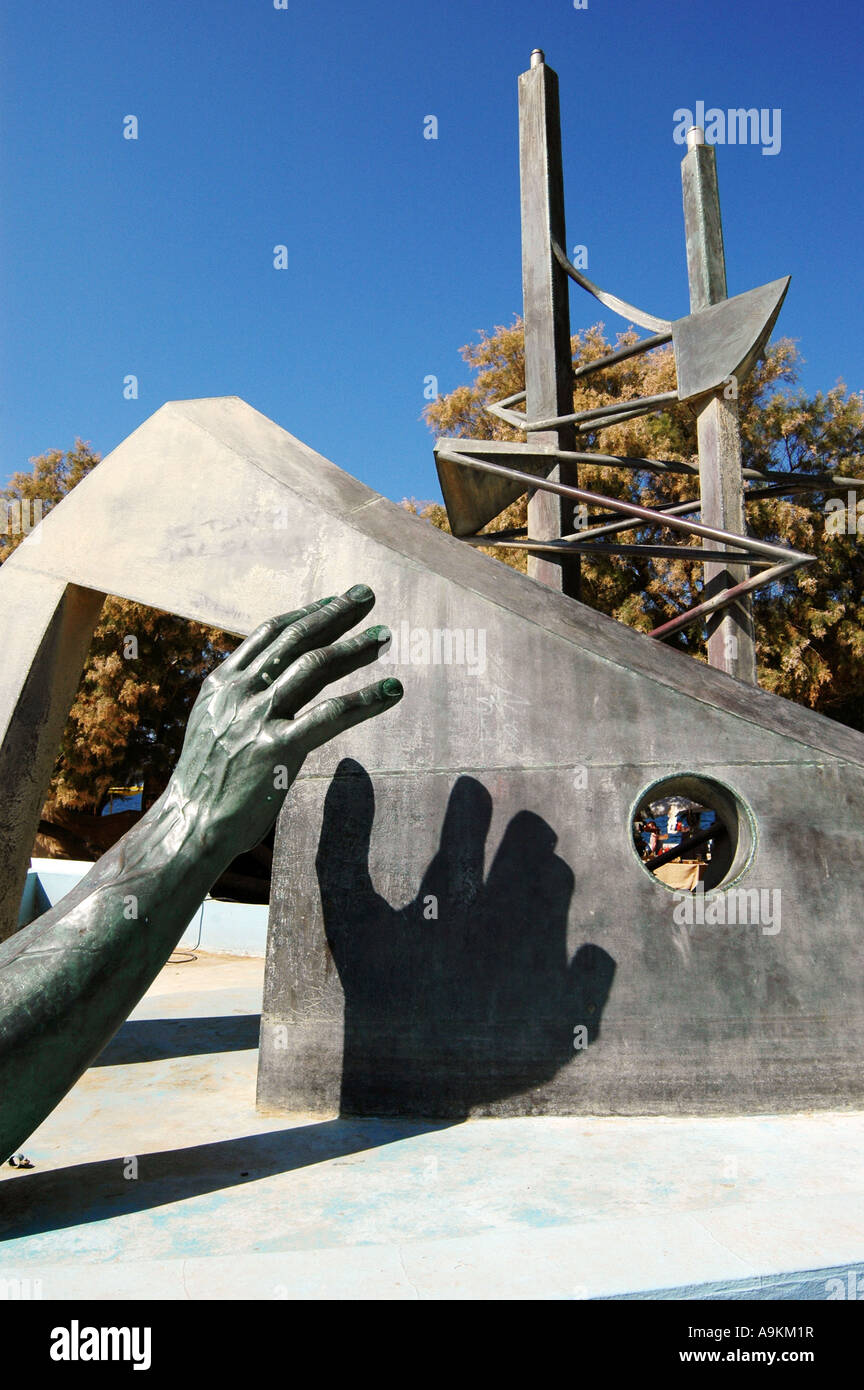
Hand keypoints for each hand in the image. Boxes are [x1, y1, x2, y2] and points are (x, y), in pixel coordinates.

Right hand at [165, 585, 401, 857]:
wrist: (188, 824)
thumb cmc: (205, 782)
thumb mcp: (212, 725)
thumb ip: (238, 698)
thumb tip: (267, 678)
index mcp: (224, 683)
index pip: (270, 633)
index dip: (306, 613)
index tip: (333, 599)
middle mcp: (241, 692)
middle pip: (296, 640)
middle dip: (334, 614)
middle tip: (366, 595)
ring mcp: (258, 718)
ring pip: (315, 668)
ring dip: (355, 649)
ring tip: (385, 637)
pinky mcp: (278, 749)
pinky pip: (330, 715)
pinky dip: (366, 700)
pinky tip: (392, 690)